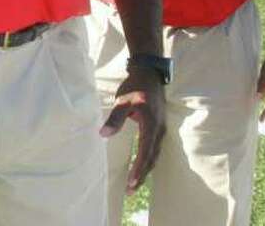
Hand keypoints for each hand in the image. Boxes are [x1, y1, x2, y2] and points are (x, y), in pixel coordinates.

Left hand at [101, 66, 165, 192]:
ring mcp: (160, 129)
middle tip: (130, 190)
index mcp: (151, 125)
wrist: (150, 74)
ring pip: (154, 155)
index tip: (132, 183)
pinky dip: (148, 160)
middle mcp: (159, 130)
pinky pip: (155, 149)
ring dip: (145, 169)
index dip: (139, 169)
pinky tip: (142, 166)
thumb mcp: (123, 100)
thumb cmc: (135, 86)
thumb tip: (103, 134)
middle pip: (151, 158)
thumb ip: (115, 118)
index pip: (145, 152)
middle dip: (142, 175)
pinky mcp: (158, 127)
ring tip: (135, 183)